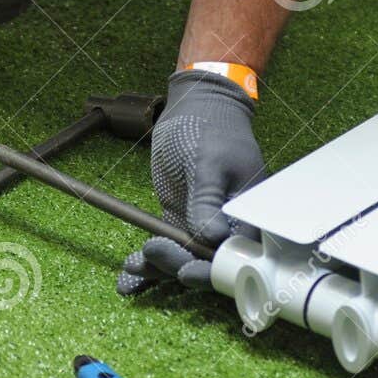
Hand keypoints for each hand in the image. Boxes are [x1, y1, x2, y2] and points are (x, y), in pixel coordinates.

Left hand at [118, 70, 265, 294]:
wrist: (196, 106)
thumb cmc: (211, 128)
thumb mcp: (207, 164)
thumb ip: (209, 203)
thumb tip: (212, 240)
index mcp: (248, 215)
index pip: (236, 257)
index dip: (212, 270)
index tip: (186, 271)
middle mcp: (229, 225)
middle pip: (208, 264)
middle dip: (178, 268)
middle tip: (149, 257)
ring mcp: (204, 224)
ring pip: (185, 258)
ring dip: (159, 268)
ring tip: (132, 268)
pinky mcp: (183, 218)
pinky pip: (170, 245)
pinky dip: (151, 259)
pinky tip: (129, 271)